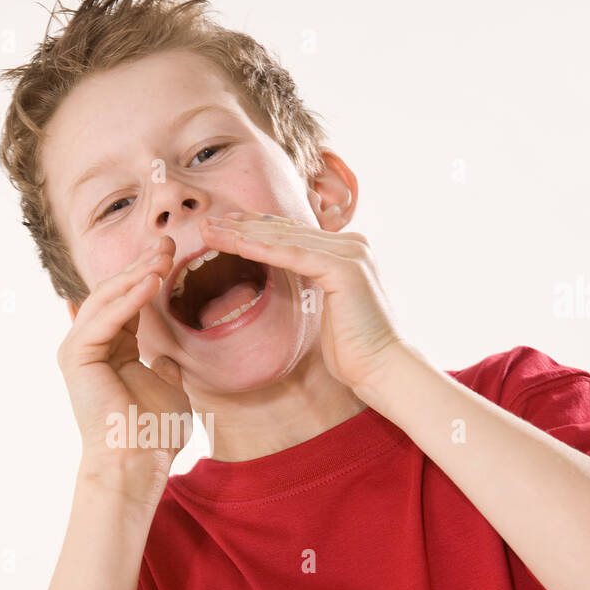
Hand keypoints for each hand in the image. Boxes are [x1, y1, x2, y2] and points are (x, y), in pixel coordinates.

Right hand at [57, 237, 191, 501]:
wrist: (136, 463)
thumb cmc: (152, 435)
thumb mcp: (168, 390)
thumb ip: (164, 368)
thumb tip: (168, 358)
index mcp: (111, 350)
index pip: (129, 301)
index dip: (149, 275)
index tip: (174, 252)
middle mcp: (89, 345)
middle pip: (115, 293)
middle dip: (142, 265)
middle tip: (169, 241)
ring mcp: (79, 349)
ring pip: (107, 300)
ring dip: (136, 274)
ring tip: (164, 254)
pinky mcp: (76, 355)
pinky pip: (106, 318)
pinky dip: (129, 299)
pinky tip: (153, 281)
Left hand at [200, 213, 405, 394]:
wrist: (382, 367)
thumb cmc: (353, 348)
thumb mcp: (325, 308)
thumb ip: (311, 284)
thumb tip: (287, 280)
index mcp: (346, 251)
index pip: (293, 233)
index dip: (256, 227)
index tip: (224, 225)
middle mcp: (351, 244)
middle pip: (285, 230)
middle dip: (243, 225)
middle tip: (207, 222)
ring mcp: (350, 253)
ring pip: (284, 239)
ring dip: (242, 233)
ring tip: (209, 230)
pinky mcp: (344, 268)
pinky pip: (293, 255)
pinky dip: (261, 249)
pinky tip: (235, 244)